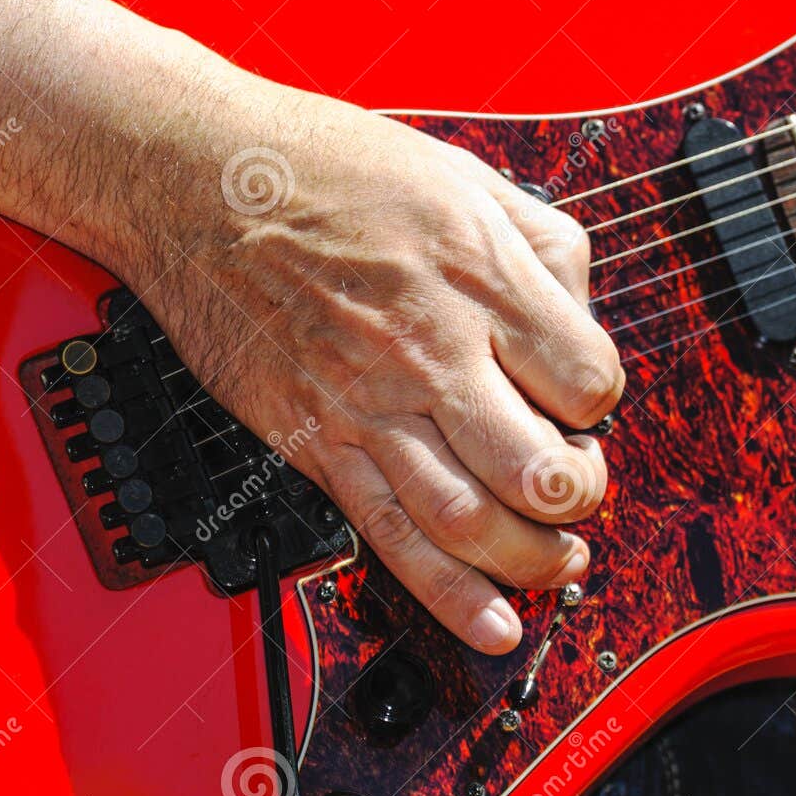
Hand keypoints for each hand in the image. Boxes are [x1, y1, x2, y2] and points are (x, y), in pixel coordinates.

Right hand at [129, 83, 622, 654]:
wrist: (195, 178)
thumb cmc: (329, 169)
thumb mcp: (467, 175)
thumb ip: (546, 244)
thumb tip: (583, 314)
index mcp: (481, 277)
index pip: (589, 380)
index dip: (601, 401)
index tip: (583, 400)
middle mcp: (431, 348)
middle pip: (541, 468)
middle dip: (581, 497)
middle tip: (579, 490)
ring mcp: (368, 404)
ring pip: (471, 521)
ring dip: (531, 561)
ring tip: (559, 562)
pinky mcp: (314, 443)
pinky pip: (390, 538)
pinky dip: (449, 596)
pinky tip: (492, 626)